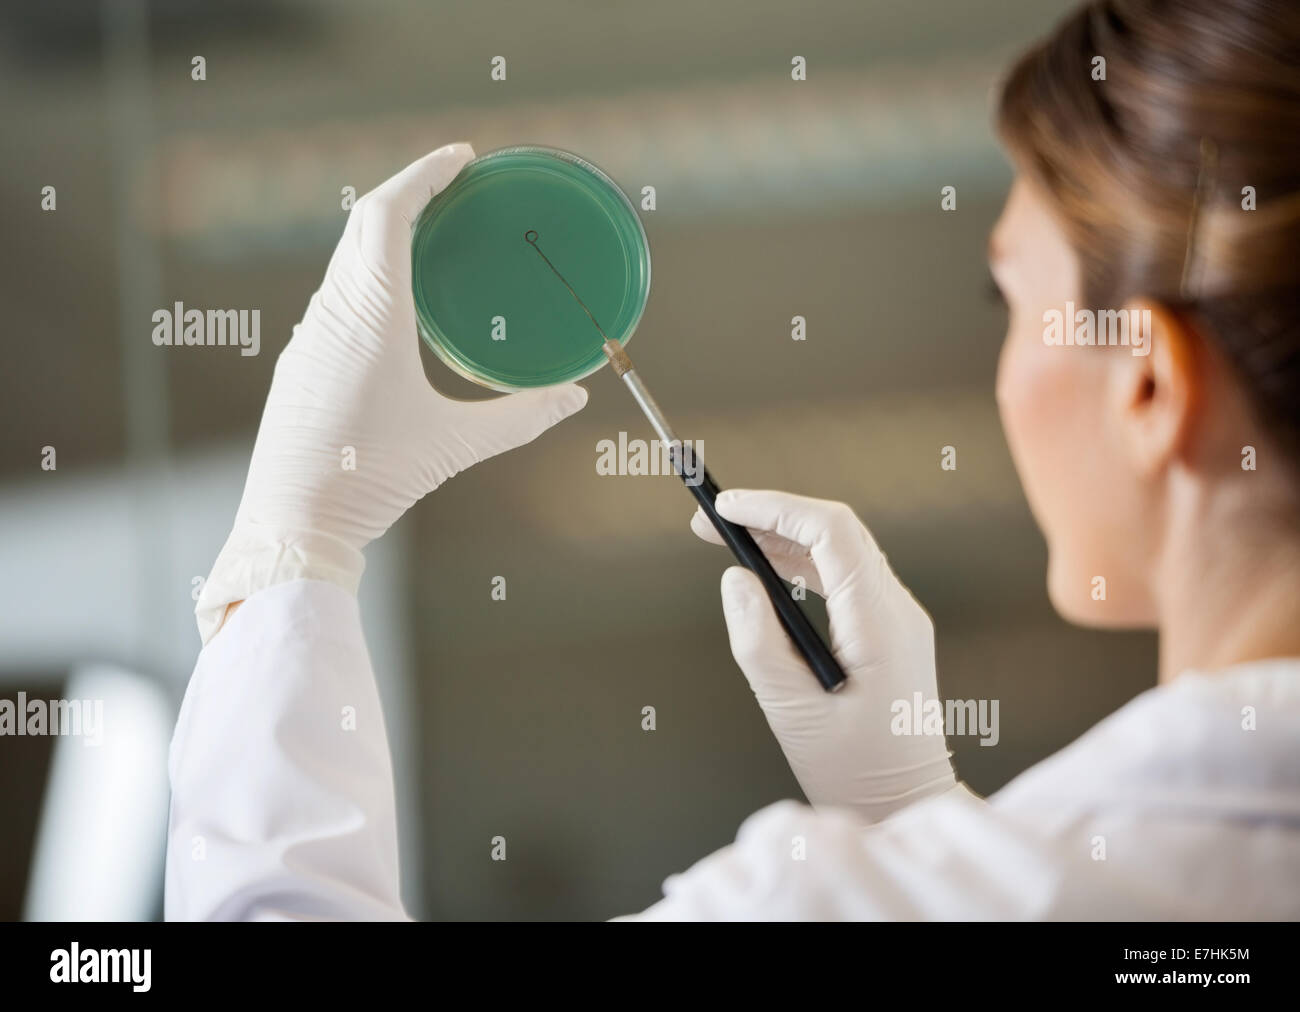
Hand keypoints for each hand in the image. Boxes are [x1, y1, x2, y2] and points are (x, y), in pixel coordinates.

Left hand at [196, 143, 586, 642]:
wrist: (291, 523)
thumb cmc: (370, 480)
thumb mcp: (454, 446)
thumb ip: (520, 418)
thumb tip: (574, 397)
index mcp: (371, 316)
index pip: (389, 214)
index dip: (425, 173)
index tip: (463, 156)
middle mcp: (334, 312)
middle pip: (363, 223)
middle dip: (410, 191)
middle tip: (457, 183)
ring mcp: (312, 335)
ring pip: (345, 257)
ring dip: (386, 231)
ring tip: (433, 231)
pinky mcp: (304, 361)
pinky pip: (337, 292)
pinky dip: (369, 270)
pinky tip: (397, 301)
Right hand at [692, 489, 955, 821]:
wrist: (906, 806)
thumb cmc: (853, 771)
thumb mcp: (791, 712)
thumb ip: (759, 642)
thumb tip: (735, 580)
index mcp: (880, 623)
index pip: (832, 531)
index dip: (775, 508)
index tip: (723, 508)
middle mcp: (897, 610)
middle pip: (836, 531)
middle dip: (772, 516)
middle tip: (710, 522)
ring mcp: (897, 619)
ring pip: (840, 550)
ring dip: (783, 537)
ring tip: (727, 539)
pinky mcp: (888, 631)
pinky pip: (845, 576)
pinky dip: (802, 563)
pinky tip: (766, 571)